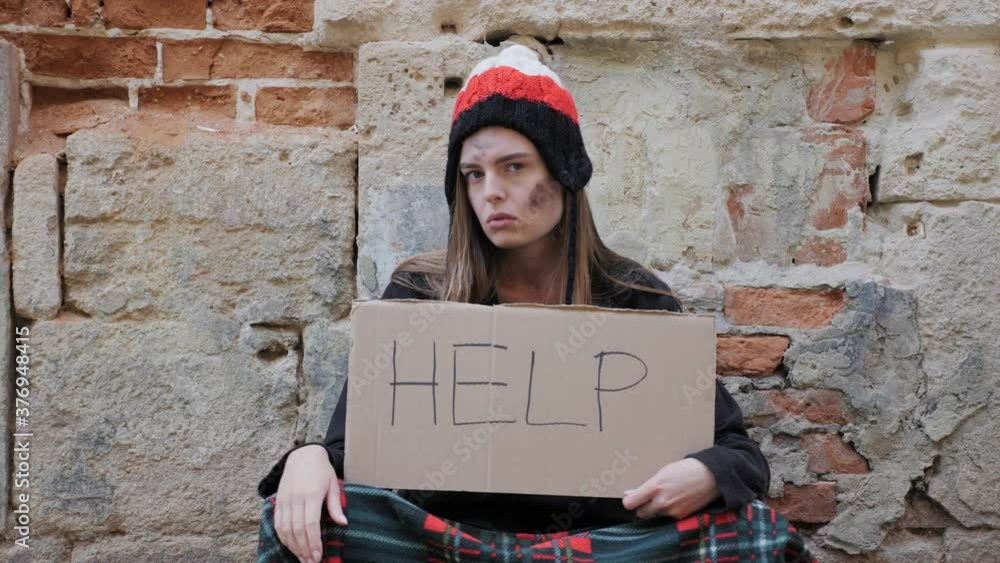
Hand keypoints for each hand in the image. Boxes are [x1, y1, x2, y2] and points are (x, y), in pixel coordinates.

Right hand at [274, 445, 347, 562]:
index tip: (318, 556)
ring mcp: (285, 499)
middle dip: (304, 549)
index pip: (311, 524)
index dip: (314, 542)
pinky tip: (291, 546)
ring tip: (302, 558)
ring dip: (293, 546)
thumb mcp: (333, 484)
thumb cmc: (322, 471)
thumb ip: (336, 505)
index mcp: (312, 494)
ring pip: (285, 529)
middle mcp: (296, 497)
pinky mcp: (278, 501)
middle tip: (311, 562)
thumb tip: (343, 523)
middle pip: (297, 530)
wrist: (302, 455)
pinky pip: (278, 523)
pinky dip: (283, 537)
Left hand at [621, 458, 718, 519]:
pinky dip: (668, 511)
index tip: (632, 498)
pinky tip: (676, 500)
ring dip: (656, 509)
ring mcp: (672, 511)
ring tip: (667, 496)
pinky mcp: (681, 517)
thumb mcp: (663, 472)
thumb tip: (629, 494)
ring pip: (655, 515)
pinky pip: (667, 517)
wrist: (711, 476)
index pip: (630, 503)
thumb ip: (646, 486)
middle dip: (642, 507)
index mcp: (655, 487)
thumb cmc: (685, 469)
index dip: (629, 501)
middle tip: (648, 498)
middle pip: (641, 513)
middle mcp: (662, 502)